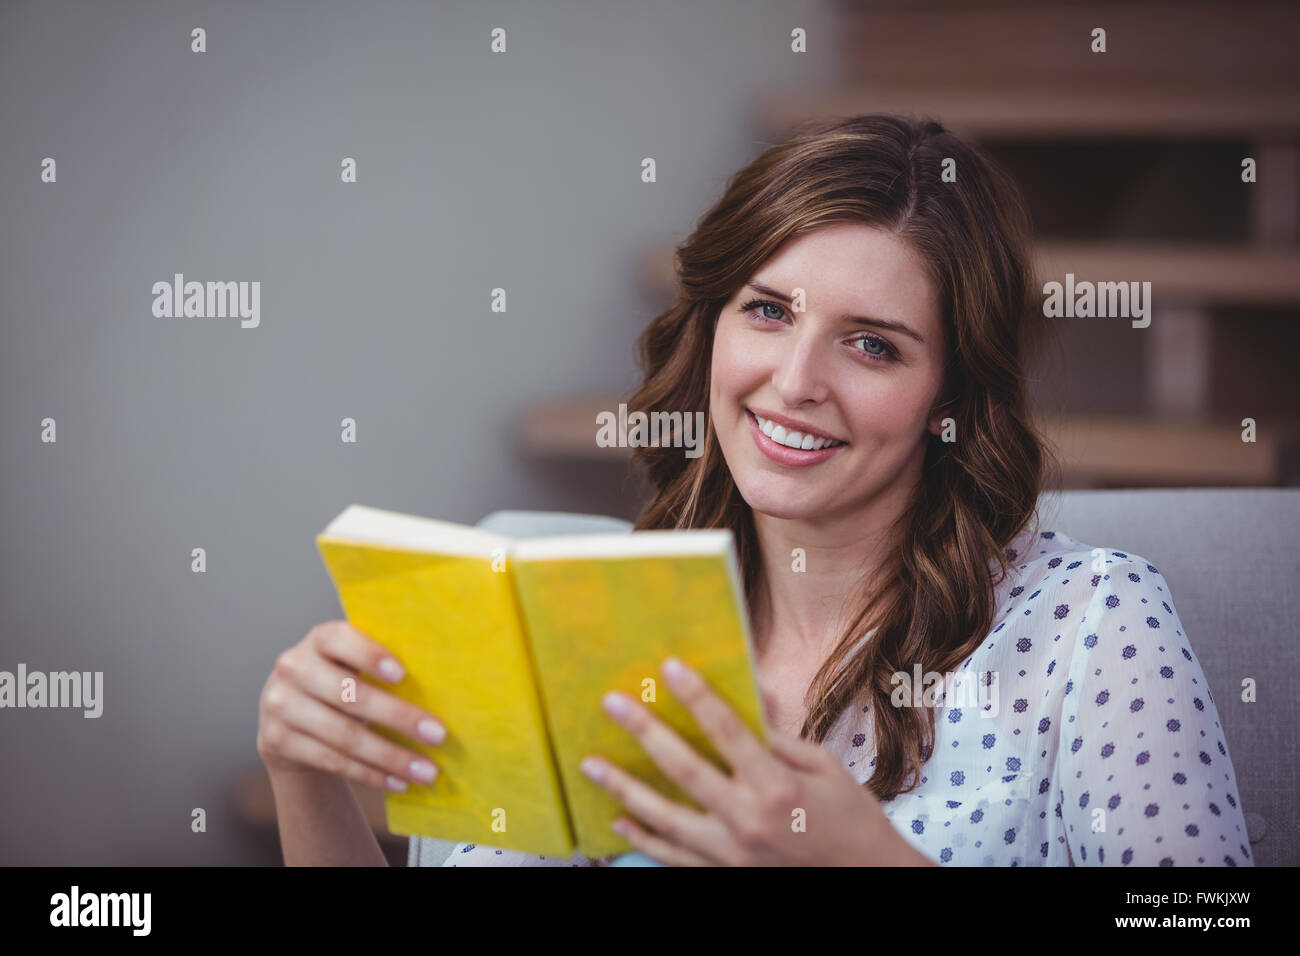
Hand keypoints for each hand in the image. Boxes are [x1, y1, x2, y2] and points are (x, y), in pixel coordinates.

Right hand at [257, 620, 449, 791]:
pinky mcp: (277, 740)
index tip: (403, 674)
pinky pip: (332, 760)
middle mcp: (294, 667)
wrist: (287, 717)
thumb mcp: (349, 663)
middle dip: (399, 718)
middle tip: (439, 735)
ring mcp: (281, 705)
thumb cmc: (339, 682)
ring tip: (426, 771)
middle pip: (350, 696)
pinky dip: (370, 774)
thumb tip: (443, 682)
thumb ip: (381, 663)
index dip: (369, 655)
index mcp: (319, 639)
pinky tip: (399, 782)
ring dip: (390, 757)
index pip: (340, 639)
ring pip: (343, 736)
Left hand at [580, 657, 935, 865]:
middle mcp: (749, 819)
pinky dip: (643, 840)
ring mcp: (732, 853)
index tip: (669, 668)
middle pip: (684, 768)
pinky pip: (673, 857)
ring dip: (624, 788)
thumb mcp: (825, 767)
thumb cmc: (852, 820)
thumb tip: (746, 705)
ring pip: (665, 818)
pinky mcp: (726, 876)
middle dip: (645, 731)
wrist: (868, 881)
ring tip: (591, 766)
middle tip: (613, 704)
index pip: (727, 730)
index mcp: (777, 785)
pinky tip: (619, 821)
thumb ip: (779, 738)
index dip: (696, 696)